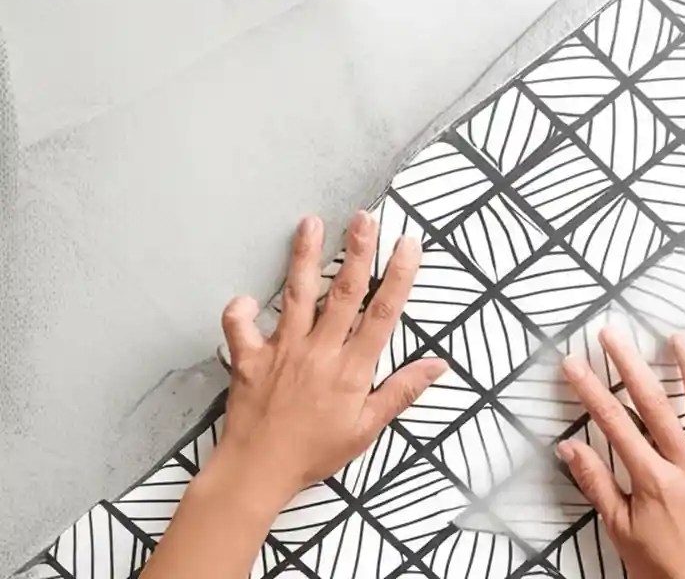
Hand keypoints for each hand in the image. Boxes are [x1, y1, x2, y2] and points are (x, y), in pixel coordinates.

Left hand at [140, 212, 446, 578]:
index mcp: (352, 368)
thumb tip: (438, 365)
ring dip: (305, 258)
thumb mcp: (367, 428)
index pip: (383, 313)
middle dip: (356, 252)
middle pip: (343, 293)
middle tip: (364, 218)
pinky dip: (240, 310)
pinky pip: (240, 327)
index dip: (398, 277)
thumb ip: (401, 391)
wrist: (258, 471)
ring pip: (297, 296)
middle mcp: (319, 351)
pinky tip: (246, 298)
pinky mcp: (249, 359)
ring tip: (310, 224)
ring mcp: (283, 351)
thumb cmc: (315, 452)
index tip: (408, 245)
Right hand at [558, 329, 684, 578]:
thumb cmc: (660, 571)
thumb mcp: (620, 530)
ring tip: (680, 339)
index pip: (615, 425)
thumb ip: (596, 484)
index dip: (592, 391)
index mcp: (653, 481)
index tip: (575, 364)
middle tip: (613, 335)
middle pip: (656, 406)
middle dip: (630, 366)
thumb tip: (570, 447)